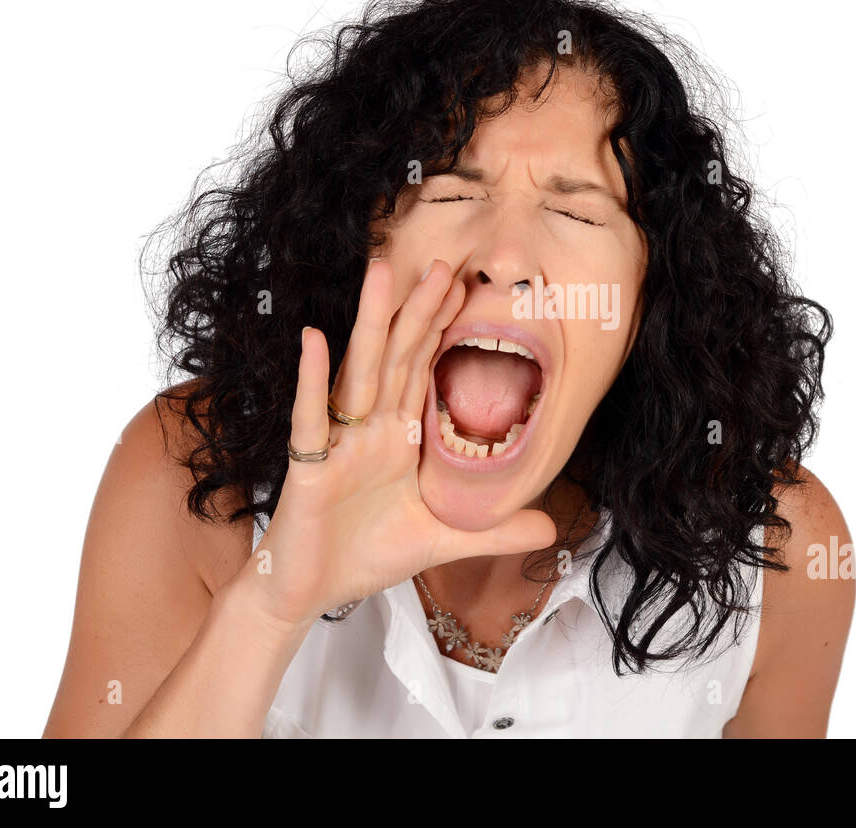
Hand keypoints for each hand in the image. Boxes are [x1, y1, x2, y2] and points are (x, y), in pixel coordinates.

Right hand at [244, 258, 558, 626]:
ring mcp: (337, 444)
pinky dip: (311, 380)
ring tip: (382, 273)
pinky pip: (311, 419)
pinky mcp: (308, 468)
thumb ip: (492, 532)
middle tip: (442, 262)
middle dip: (418, 311)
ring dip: (371, 324)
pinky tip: (313, 340)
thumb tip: (550, 528)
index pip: (423, 371)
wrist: (305, 594)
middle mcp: (368, 430)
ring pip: (359, 373)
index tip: (464, 286)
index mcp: (397, 438)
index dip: (441, 329)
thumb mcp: (442, 541)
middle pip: (397, 358)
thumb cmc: (364, 556)